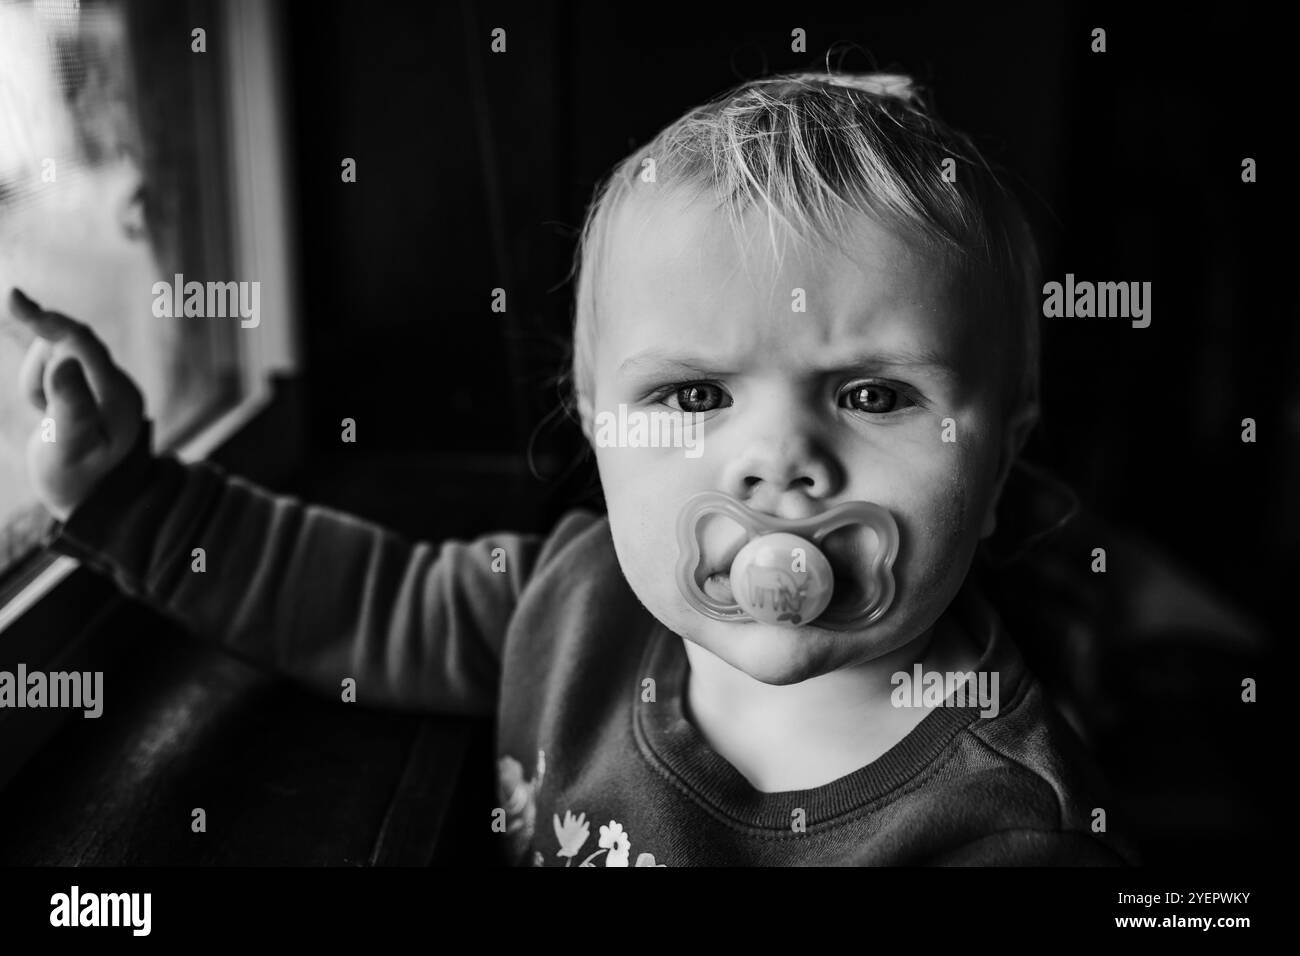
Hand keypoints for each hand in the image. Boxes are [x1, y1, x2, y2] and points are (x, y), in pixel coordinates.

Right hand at [9, 288, 144, 522]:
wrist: (86, 498)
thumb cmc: (75, 479)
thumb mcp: (68, 446)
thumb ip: (69, 406)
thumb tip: (64, 362)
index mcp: (119, 396)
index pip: (84, 345)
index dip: (50, 321)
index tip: (13, 299)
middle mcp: (116, 383)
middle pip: (63, 349)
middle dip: (38, 378)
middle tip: (43, 414)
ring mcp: (102, 382)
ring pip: (51, 356)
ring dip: (36, 384)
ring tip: (46, 421)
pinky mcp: (84, 384)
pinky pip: (52, 359)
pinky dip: (38, 365)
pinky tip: (32, 353)